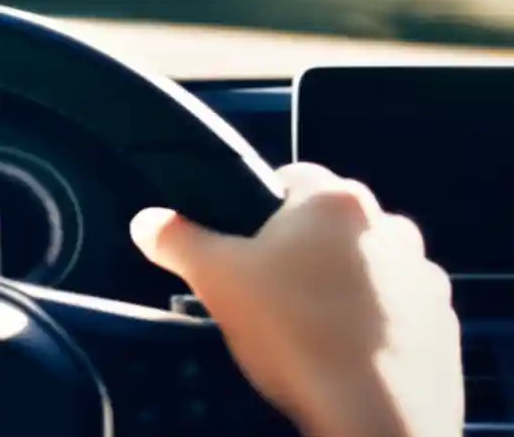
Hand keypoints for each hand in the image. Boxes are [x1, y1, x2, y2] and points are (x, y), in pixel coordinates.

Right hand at [130, 163, 461, 436]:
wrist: (377, 418)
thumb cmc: (297, 335)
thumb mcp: (216, 281)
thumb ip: (176, 240)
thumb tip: (147, 221)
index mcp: (336, 201)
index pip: (290, 177)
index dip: (258, 210)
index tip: (244, 248)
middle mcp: (391, 225)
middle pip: (329, 224)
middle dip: (300, 250)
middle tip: (269, 292)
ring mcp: (424, 274)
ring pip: (366, 265)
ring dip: (341, 283)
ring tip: (308, 327)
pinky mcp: (441, 321)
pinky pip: (396, 309)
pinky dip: (373, 322)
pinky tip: (344, 352)